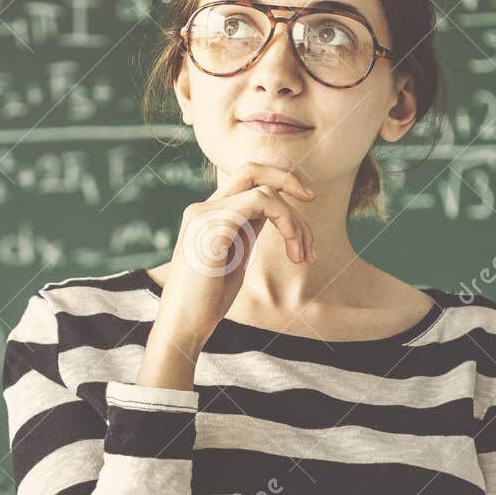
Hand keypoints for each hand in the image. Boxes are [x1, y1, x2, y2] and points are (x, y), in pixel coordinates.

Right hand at [156, 161, 318, 345]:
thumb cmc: (206, 303)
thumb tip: (276, 215)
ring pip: (265, 189)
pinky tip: (294, 250)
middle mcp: (204, 208)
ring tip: (303, 256)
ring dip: (295, 220)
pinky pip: (262, 201)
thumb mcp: (234, 260)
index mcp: (208, 215)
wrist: (182, 326)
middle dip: (289, 180)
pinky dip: (287, 221)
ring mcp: (206, 214)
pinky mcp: (214, 225)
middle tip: (313, 199)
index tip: (303, 208)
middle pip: (252, 168)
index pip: (246, 181)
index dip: (278, 185)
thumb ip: (247, 232)